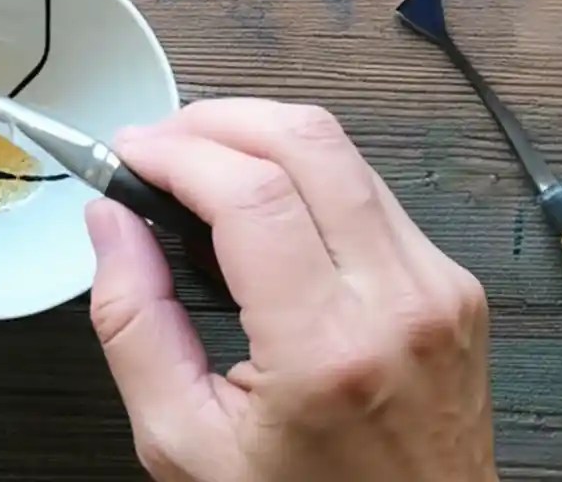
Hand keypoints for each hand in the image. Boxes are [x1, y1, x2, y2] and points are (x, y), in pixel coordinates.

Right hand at [85, 99, 496, 481]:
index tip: (127, 152)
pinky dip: (303, 173)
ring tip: (197, 165)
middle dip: (217, 119)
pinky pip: (369, 189)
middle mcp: (399, 302)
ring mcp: (438, 286)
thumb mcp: (183, 441)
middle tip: (159, 145)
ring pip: (345, 150)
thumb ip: (133, 325)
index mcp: (327, 351)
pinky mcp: (452, 282)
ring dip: (259, 136)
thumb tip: (109, 224)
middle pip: (309, 141)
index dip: (177, 152)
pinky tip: (258, 202)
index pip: (251, 193)